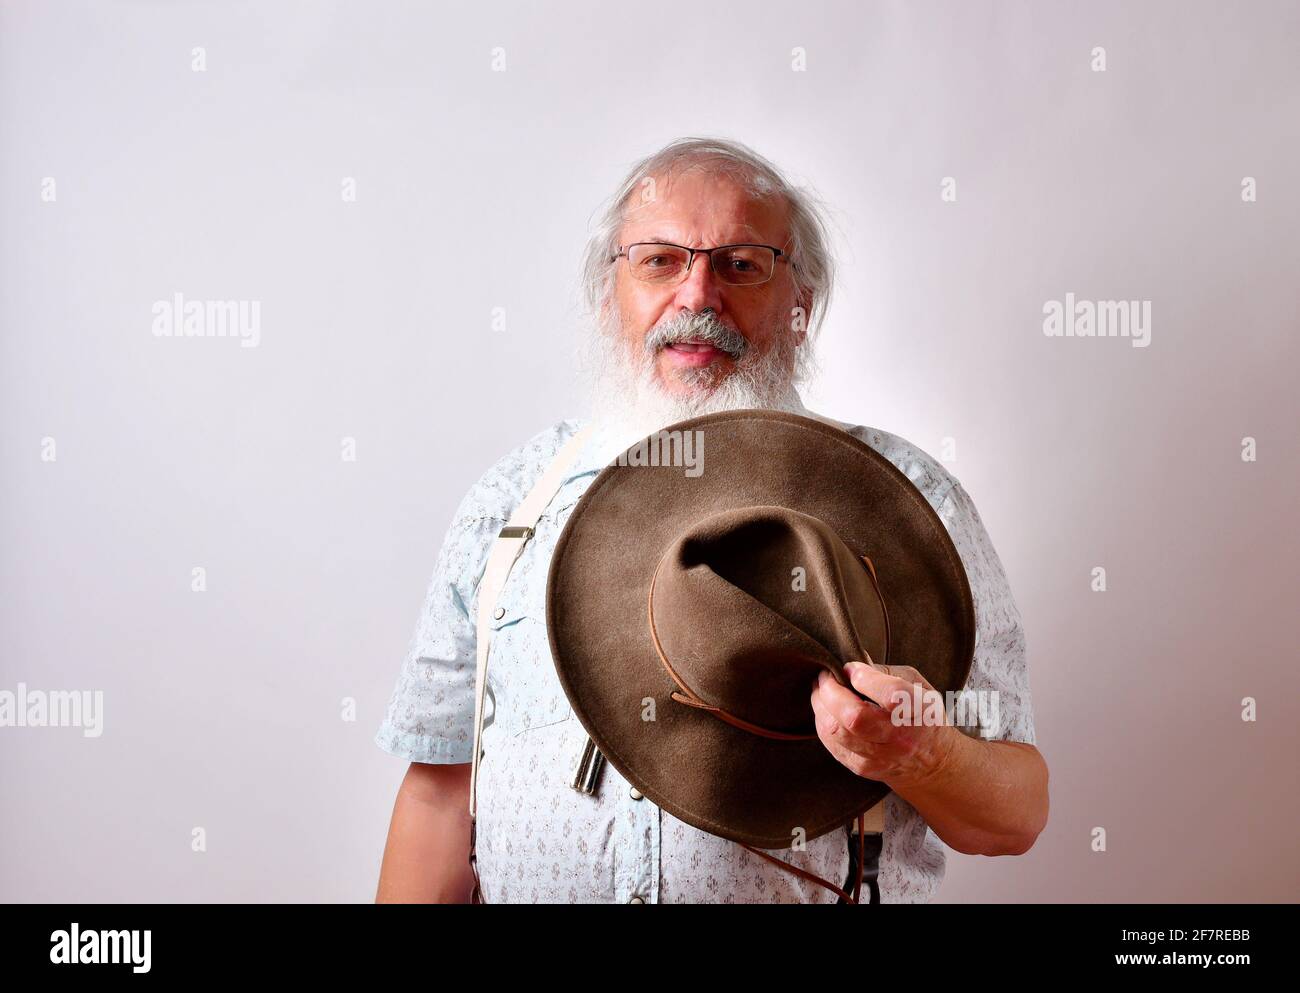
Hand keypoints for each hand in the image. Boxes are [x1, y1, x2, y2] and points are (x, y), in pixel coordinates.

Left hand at [809, 660, 960, 789]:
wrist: (933, 762)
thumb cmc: (922, 714)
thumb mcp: (916, 685)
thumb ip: (884, 673)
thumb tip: (850, 663)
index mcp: (919, 711)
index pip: (891, 694)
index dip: (864, 677)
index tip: (851, 667)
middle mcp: (901, 738)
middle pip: (855, 717)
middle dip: (830, 691)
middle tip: (824, 676)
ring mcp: (880, 757)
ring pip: (836, 731)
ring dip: (820, 705)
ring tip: (821, 690)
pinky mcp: (863, 768)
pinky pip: (831, 743)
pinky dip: (822, 722)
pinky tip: (826, 711)